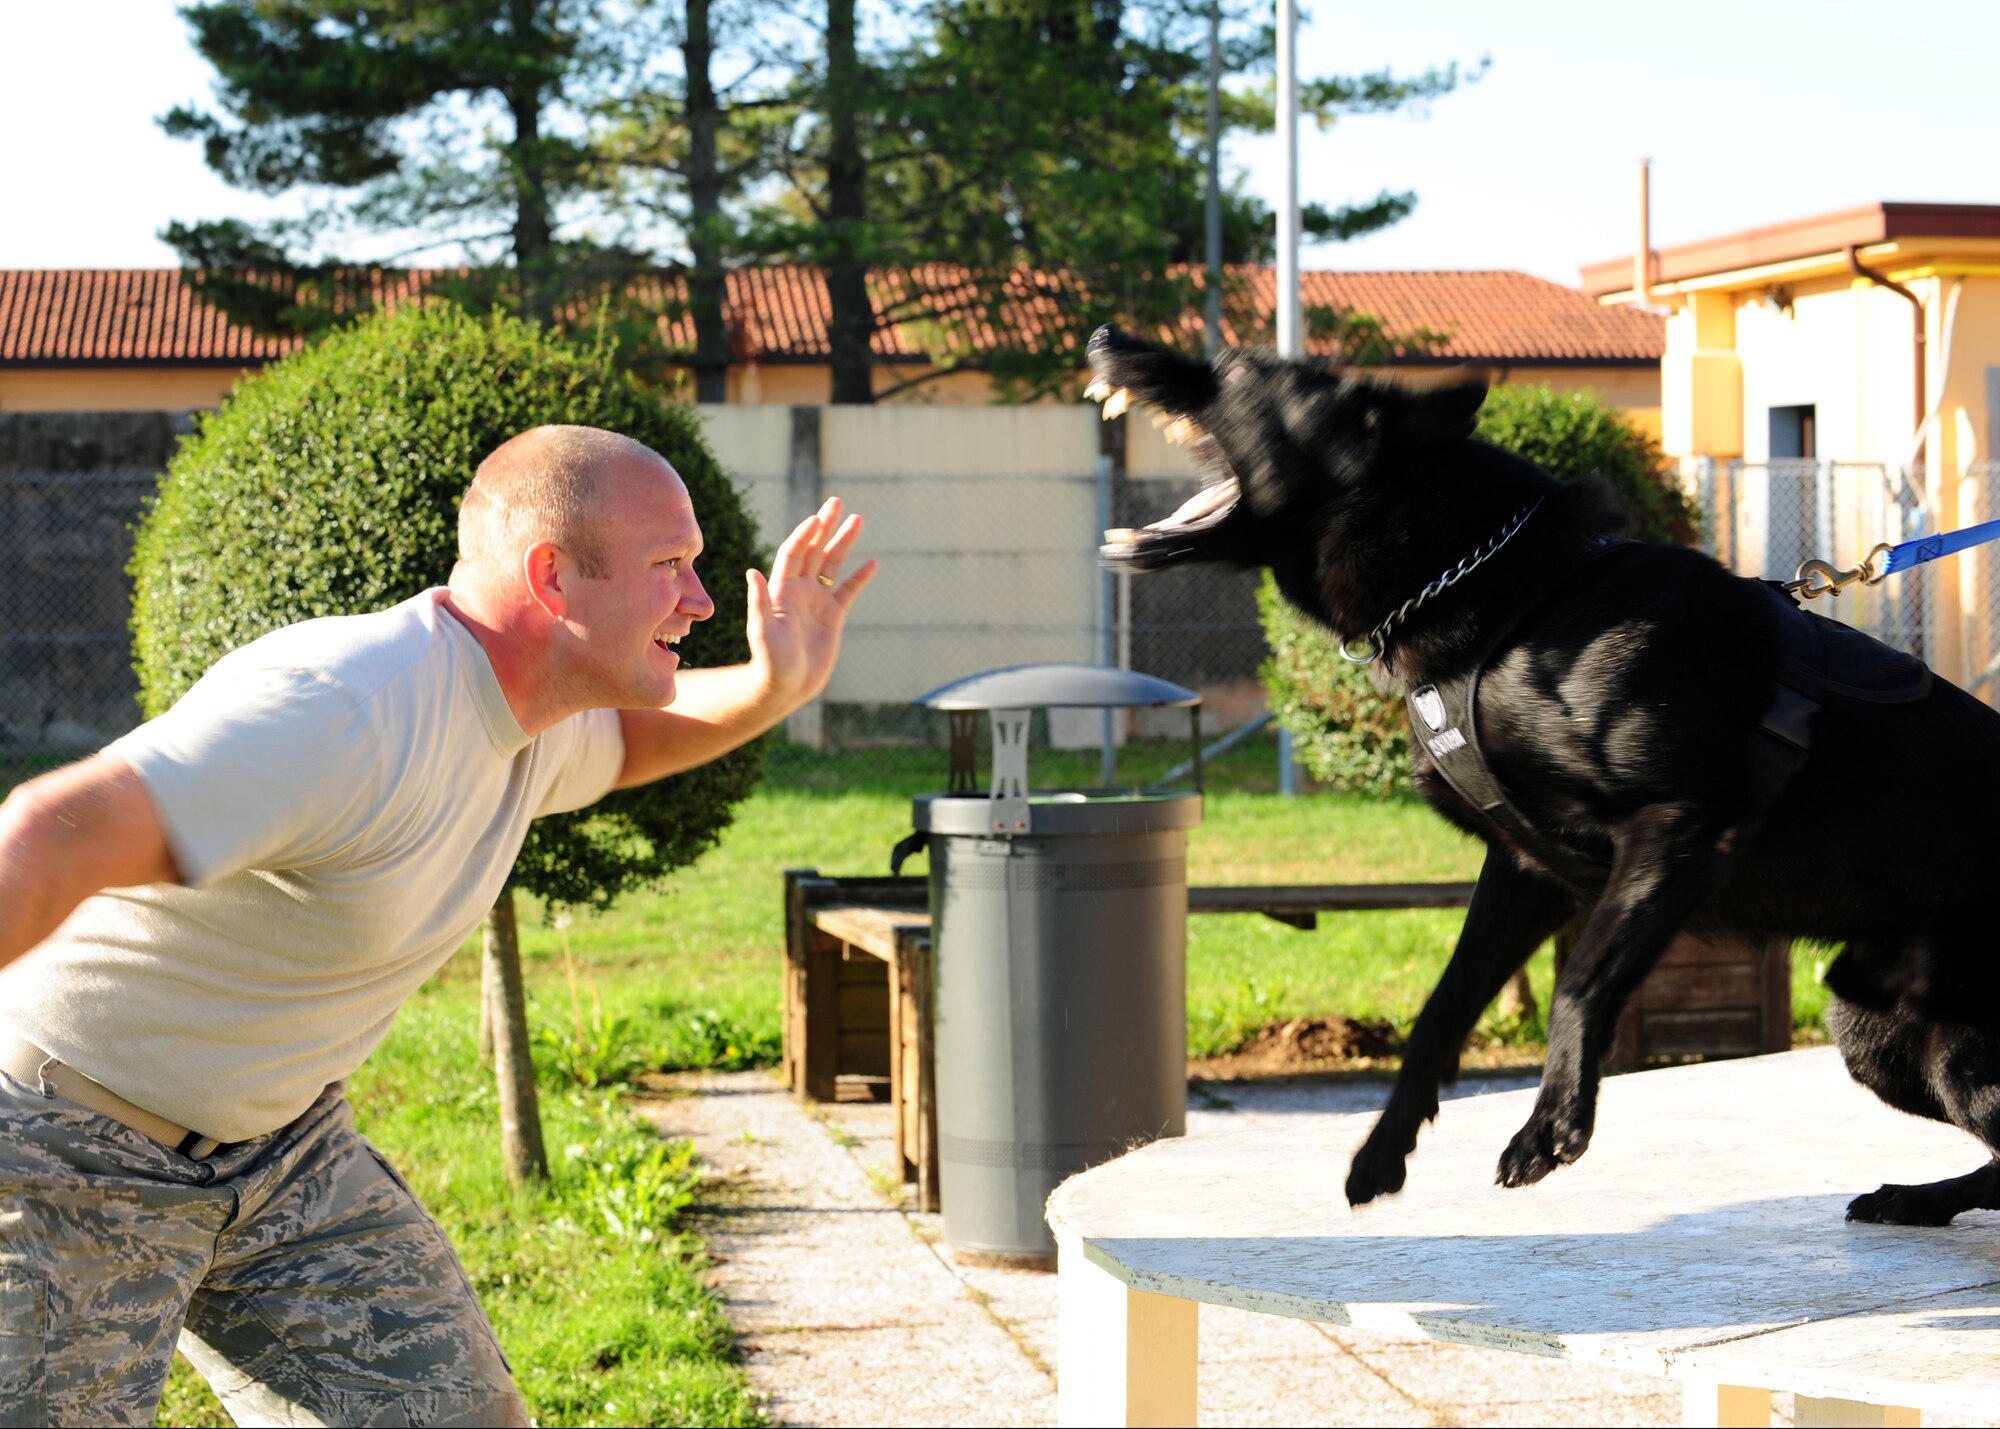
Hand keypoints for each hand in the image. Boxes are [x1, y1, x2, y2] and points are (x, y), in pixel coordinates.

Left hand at [748, 497, 877, 706]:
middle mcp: (798, 591)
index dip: (804, 535)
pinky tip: (872, 563)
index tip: (817, 518)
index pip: (793, 553)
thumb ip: (759, 602)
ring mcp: (816, 602)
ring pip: (832, 565)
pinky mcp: (832, 617)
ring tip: (858, 520)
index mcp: (781, 590)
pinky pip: (847, 591)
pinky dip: (859, 578)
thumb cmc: (770, 662)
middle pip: (814, 550)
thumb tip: (752, 572)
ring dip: (843, 543)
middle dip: (825, 526)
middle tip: (837, 502)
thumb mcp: (763, 632)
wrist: (785, 687)